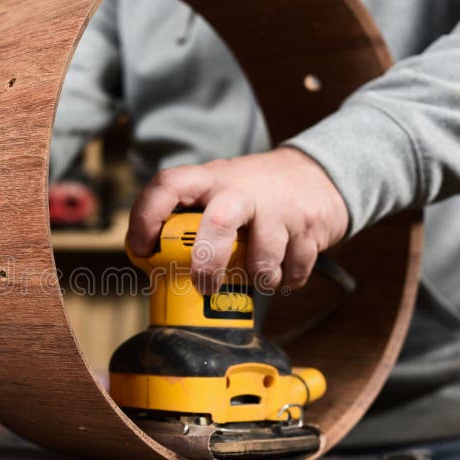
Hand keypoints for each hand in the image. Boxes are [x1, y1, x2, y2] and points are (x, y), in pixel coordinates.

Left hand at [127, 147, 348, 293]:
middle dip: (207, 263)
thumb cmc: (255, 191)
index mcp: (212, 179)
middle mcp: (243, 189)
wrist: (318, 173)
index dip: (147, 216)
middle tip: (203, 286)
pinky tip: (284, 270)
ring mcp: (280, 207)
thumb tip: (151, 260)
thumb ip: (191, 216)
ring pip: (264, 256)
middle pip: (218, 224)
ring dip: (259, 278)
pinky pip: (295, 268)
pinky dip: (288, 279)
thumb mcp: (219, 191)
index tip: (140, 246)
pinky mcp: (310, 227)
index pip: (169, 185)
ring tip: (259, 277)